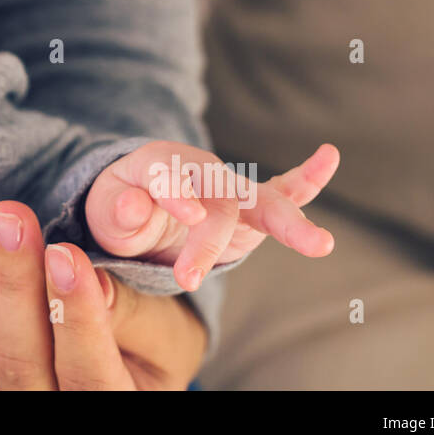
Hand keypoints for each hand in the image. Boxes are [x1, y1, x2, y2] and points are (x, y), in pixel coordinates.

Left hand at [0, 200, 207, 389]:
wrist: (125, 356)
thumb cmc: (152, 341)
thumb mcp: (166, 330)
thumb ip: (132, 312)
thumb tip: (87, 276)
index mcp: (113, 407)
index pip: (88, 376)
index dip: (74, 316)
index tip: (64, 252)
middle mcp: (49, 412)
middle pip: (21, 362)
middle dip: (14, 284)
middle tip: (10, 219)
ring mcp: (3, 399)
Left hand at [83, 141, 340, 290]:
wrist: (140, 201)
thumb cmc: (122, 207)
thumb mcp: (105, 211)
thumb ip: (117, 210)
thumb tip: (135, 206)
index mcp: (157, 165)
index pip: (167, 176)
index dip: (176, 195)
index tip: (188, 216)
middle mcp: (198, 170)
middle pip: (215, 198)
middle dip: (209, 238)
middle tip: (190, 277)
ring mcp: (229, 186)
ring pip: (260, 200)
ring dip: (289, 222)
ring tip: (321, 245)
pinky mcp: (251, 206)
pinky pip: (283, 190)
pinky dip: (308, 178)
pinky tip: (329, 156)